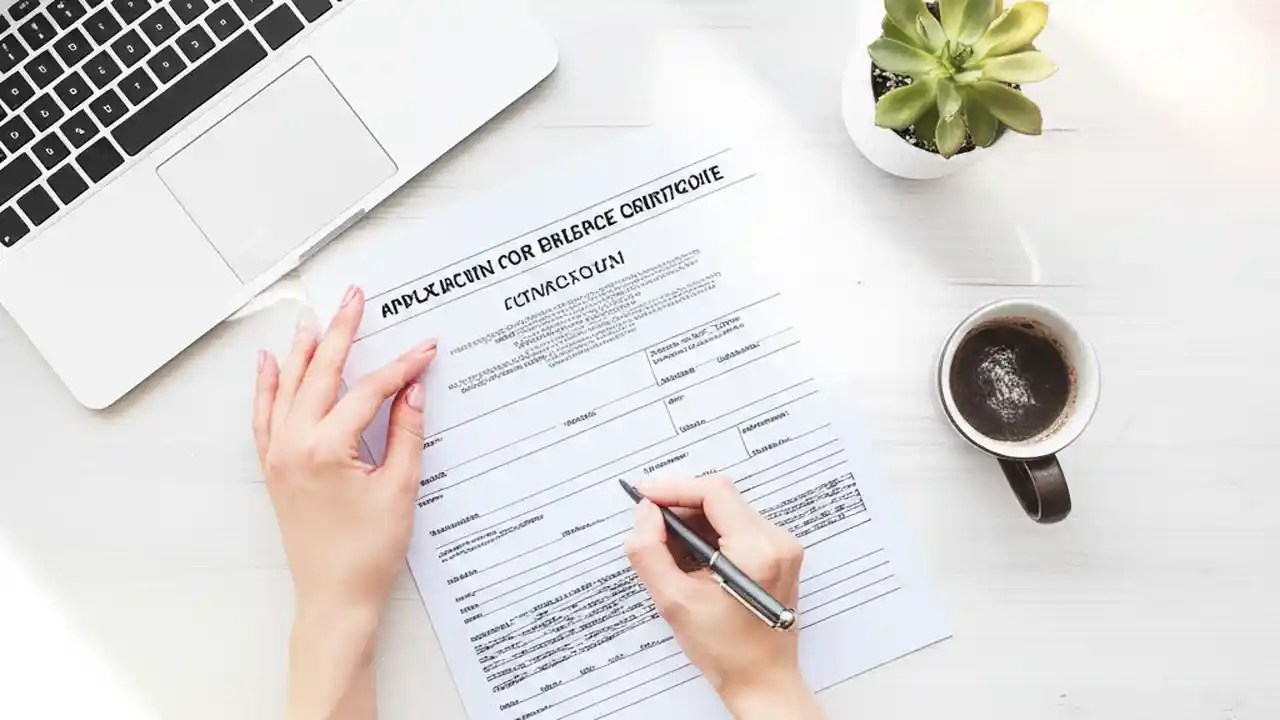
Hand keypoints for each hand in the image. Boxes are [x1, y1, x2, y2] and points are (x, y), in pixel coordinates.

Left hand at [252, 285, 436, 718]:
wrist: (334, 598)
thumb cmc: (368, 553)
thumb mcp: (400, 488)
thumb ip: (407, 433)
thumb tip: (413, 390)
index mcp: (326, 449)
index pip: (369, 392)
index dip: (402, 367)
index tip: (426, 350)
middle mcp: (294, 445)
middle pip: (321, 374)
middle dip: (341, 332)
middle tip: (355, 298)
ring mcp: (278, 455)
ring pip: (289, 387)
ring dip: (304, 350)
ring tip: (316, 317)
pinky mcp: (274, 468)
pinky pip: (265, 415)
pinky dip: (268, 386)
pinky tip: (271, 363)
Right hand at [624, 476, 822, 719]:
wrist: (761, 680)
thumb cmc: (725, 651)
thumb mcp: (673, 601)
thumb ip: (650, 551)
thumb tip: (646, 513)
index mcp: (757, 550)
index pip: (714, 492)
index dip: (674, 488)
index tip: (645, 496)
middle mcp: (777, 541)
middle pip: (721, 499)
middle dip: (681, 508)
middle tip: (651, 528)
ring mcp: (782, 546)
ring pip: (728, 511)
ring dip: (694, 523)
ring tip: (671, 552)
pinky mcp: (779, 553)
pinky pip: (738, 527)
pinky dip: (710, 535)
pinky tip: (693, 560)